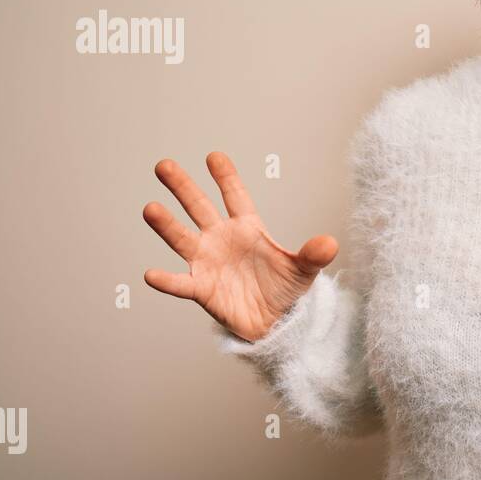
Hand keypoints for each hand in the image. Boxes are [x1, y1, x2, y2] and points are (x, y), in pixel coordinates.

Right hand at [142, 152, 337, 340]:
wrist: (275, 322)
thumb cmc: (284, 289)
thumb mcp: (303, 270)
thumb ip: (313, 255)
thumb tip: (330, 243)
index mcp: (247, 228)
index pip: (235, 196)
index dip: (226, 177)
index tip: (214, 157)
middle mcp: (221, 239)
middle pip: (200, 208)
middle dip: (183, 187)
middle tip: (163, 166)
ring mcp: (208, 262)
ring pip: (183, 239)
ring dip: (167, 225)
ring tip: (150, 208)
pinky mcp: (202, 289)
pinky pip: (181, 284)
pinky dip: (167, 281)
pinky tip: (151, 275)